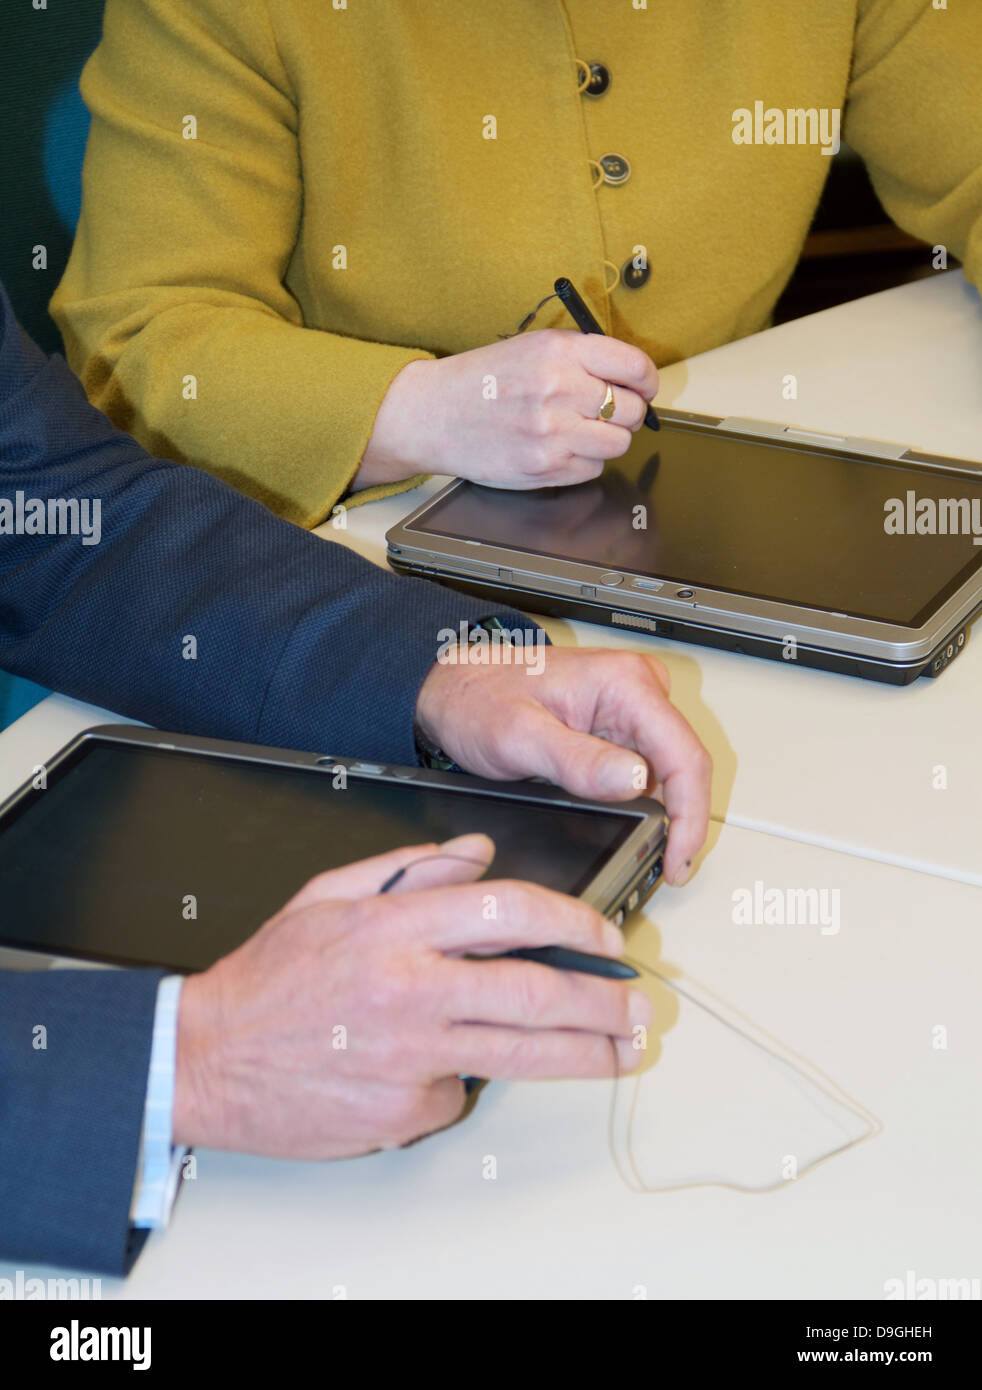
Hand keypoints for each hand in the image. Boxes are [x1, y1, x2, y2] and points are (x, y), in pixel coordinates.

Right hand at [173, 836, 652, 1156]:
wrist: (205, 1058)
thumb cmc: (268, 978)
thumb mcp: (329, 895)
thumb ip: (412, 867)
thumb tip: (479, 852)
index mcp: (394, 926)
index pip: (510, 911)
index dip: (575, 922)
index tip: (605, 936)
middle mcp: (409, 989)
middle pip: (536, 992)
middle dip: (603, 1000)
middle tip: (638, 1006)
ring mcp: (409, 1056)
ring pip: (523, 1054)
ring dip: (586, 1054)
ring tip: (621, 1051)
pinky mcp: (402, 1110)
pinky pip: (460, 1091)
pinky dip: (467, 1078)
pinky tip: (449, 1066)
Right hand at [354, 329, 657, 489]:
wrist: (434, 414)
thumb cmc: (483, 380)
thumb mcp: (532, 348)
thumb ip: (581, 357)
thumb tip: (630, 378)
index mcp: (559, 352)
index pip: (634, 366)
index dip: (648, 380)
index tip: (645, 387)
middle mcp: (559, 390)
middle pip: (632, 409)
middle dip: (628, 412)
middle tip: (608, 412)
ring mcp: (553, 433)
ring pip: (618, 443)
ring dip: (608, 439)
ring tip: (582, 431)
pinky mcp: (545, 467)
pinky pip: (593, 469)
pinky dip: (584, 461)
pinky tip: (559, 447)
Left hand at [415, 646, 710, 886]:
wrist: (457, 689)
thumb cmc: (480, 700)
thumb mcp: (521, 737)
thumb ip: (579, 760)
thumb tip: (636, 780)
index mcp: (625, 682)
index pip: (684, 755)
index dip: (690, 816)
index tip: (678, 858)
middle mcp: (638, 689)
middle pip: (684, 766)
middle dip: (679, 821)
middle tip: (664, 869)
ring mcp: (632, 708)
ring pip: (670, 772)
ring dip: (663, 815)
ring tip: (646, 852)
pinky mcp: (622, 726)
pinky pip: (649, 770)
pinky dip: (645, 804)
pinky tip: (631, 826)